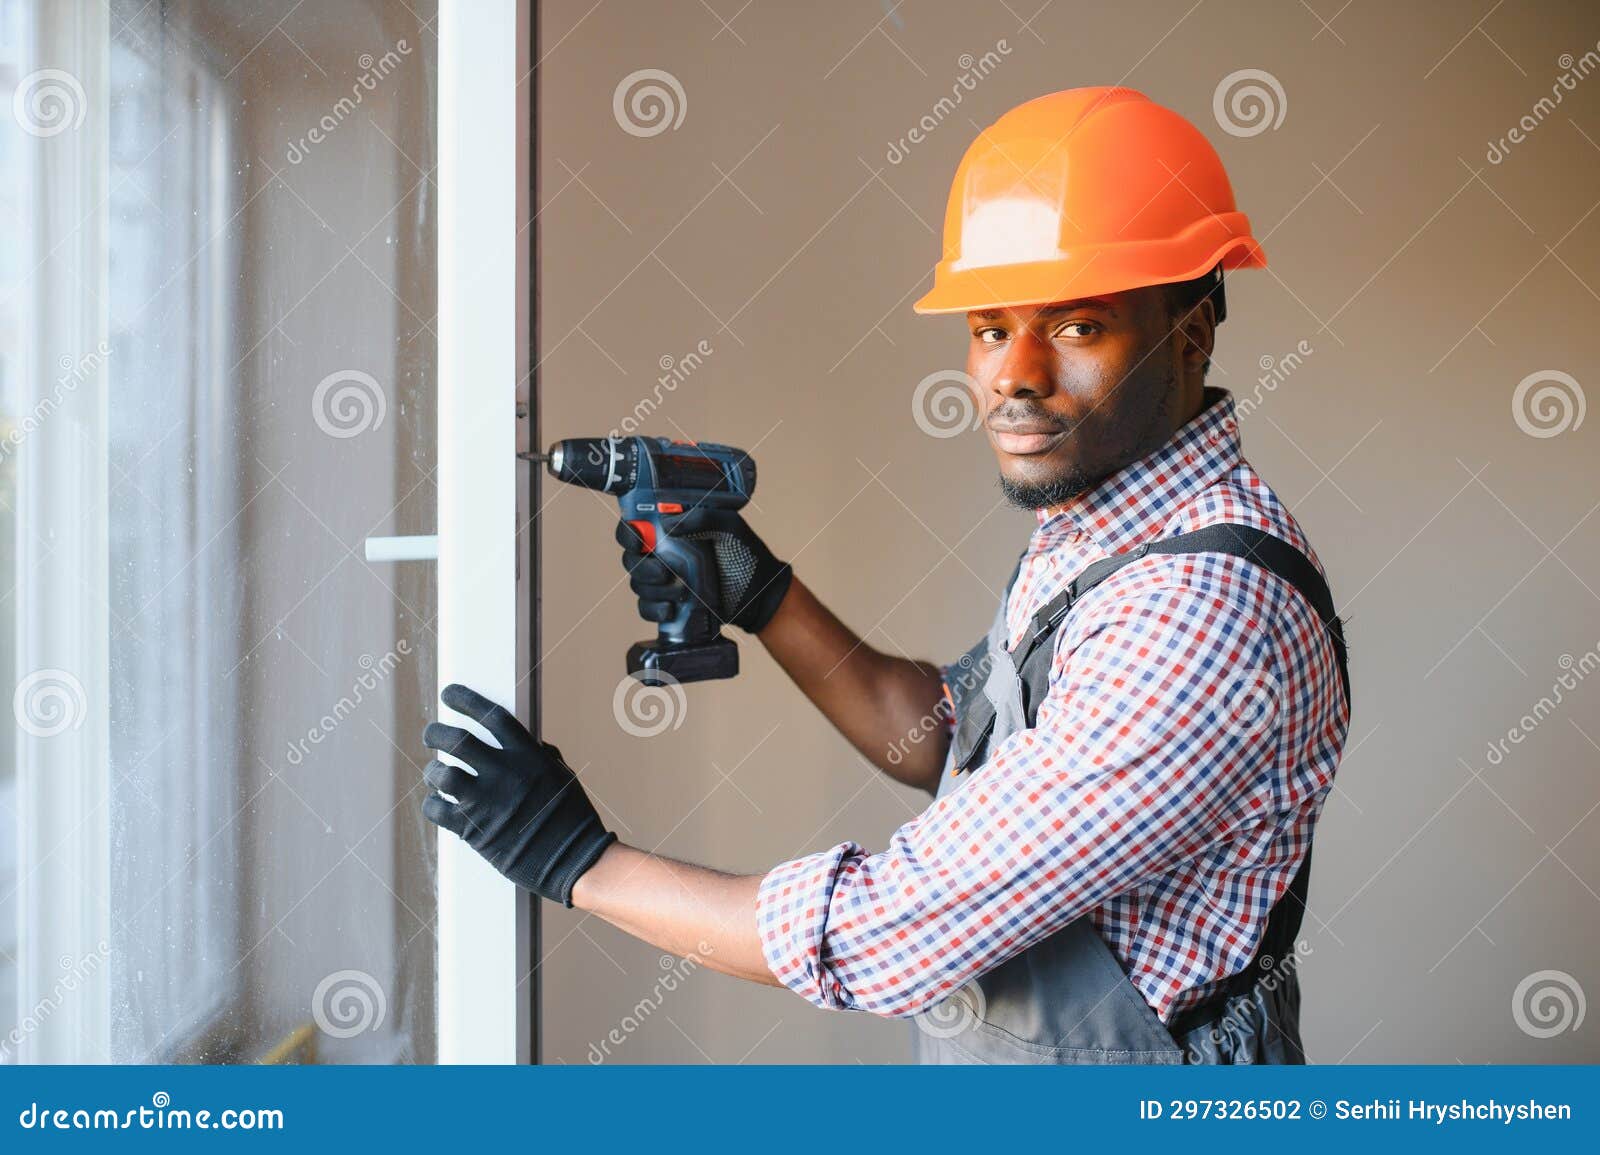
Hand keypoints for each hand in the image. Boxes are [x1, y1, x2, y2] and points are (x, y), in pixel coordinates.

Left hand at [421, 683, 615, 906]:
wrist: (573, 861)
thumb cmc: (571, 818)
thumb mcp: (561, 776)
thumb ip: (538, 756)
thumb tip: (526, 742)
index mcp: (528, 757)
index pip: (491, 716)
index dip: (467, 700)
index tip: (450, 694)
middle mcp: (505, 774)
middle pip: (457, 740)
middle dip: (436, 732)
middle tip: (431, 733)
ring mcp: (486, 802)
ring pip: (441, 774)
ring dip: (432, 770)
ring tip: (434, 772)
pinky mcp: (473, 830)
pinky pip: (437, 809)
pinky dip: (433, 803)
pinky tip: (437, 801)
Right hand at [616, 507, 791, 634]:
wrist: (761, 594)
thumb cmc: (747, 555)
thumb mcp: (730, 527)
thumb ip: (703, 517)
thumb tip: (669, 524)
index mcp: (673, 531)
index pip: (636, 527)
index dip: (627, 533)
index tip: (636, 540)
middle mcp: (664, 554)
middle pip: (632, 559)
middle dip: (641, 567)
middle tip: (663, 572)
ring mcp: (666, 581)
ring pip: (638, 585)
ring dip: (651, 590)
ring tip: (677, 592)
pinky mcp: (670, 605)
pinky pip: (647, 609)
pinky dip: (653, 610)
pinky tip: (670, 610)